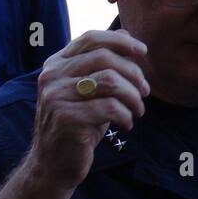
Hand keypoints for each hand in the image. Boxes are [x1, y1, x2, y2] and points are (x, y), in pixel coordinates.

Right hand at [28, 30, 149, 189]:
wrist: (54, 164)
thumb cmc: (78, 124)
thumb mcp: (90, 90)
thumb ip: (103, 64)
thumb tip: (126, 34)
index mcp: (56, 64)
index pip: (91, 38)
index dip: (120, 41)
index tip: (143, 52)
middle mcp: (52, 76)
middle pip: (104, 57)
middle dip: (133, 72)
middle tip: (145, 91)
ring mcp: (56, 96)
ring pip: (110, 81)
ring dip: (133, 96)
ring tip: (138, 110)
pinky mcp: (66, 118)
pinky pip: (110, 107)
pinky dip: (126, 115)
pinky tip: (127, 125)